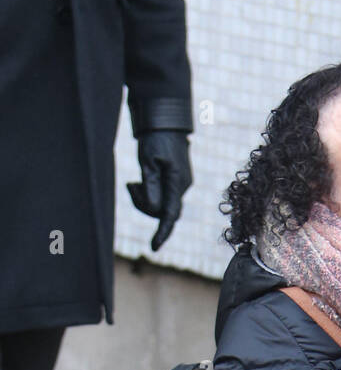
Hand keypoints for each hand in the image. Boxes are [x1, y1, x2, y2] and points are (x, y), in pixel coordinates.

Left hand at [127, 132, 192, 250]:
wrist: (165, 121)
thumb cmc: (155, 138)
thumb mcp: (147, 160)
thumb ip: (150, 185)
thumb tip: (153, 209)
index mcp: (177, 182)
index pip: (170, 214)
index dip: (162, 232)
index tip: (154, 247)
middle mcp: (182, 186)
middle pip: (163, 210)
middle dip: (144, 205)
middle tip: (130, 185)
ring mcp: (180, 184)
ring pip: (161, 204)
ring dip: (144, 198)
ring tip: (132, 182)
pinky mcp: (175, 181)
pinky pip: (162, 196)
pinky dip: (149, 193)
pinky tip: (138, 181)